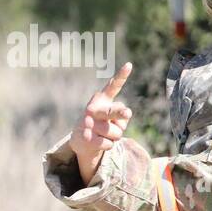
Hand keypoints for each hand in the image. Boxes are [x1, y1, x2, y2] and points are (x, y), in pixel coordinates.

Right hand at [69, 62, 134, 185]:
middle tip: (126, 113)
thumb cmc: (102, 123)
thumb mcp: (111, 116)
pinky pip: (109, 144)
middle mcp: (93, 108)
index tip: (129, 64)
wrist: (82, 139)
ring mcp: (88, 123)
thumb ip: (120, 112)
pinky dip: (109, 145)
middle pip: (113, 111)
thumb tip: (125, 113)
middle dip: (121, 112)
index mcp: (101, 99)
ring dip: (115, 136)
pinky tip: (99, 142)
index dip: (121, 76)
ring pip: (116, 133)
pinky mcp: (85, 137)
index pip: (112, 86)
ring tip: (106, 134)